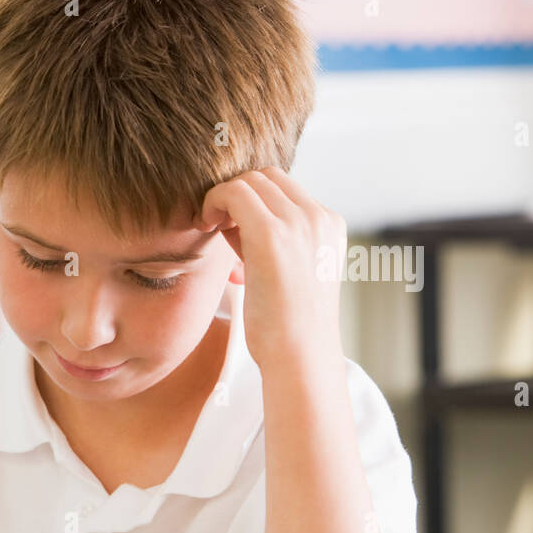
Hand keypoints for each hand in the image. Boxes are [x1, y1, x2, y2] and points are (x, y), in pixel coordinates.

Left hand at [197, 166, 346, 370]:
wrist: (300, 356)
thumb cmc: (286, 326)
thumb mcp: (287, 275)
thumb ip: (270, 244)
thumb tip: (235, 226)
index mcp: (328, 224)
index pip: (283, 187)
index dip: (251, 200)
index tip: (231, 229)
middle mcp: (319, 217)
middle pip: (266, 176)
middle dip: (236, 196)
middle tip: (217, 227)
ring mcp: (299, 223)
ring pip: (249, 180)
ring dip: (223, 199)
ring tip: (211, 230)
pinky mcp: (272, 235)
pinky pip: (234, 193)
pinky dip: (213, 202)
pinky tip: (204, 227)